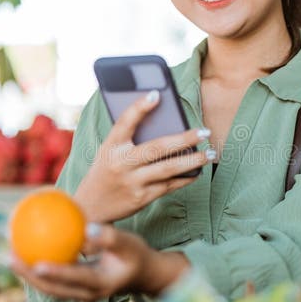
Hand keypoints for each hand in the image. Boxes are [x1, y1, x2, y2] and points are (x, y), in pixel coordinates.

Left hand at [12, 224, 189, 301]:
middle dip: (27, 275)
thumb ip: (109, 237)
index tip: (35, 262)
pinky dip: (36, 267)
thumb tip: (85, 228)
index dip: (54, 273)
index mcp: (100, 285)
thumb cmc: (136, 254)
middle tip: (7, 256)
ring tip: (7, 255)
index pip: (73, 279)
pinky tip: (23, 250)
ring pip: (47, 287)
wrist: (142, 275)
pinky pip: (50, 279)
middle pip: (51, 288)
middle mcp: (86, 295)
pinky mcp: (73, 289)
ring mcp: (78, 294)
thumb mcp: (129, 243)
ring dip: (26, 273)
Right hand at [75, 90, 213, 222]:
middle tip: (204, 131)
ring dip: (193, 160)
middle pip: (157, 147)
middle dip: (185, 138)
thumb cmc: (106, 171)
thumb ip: (130, 139)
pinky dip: (185, 177)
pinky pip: (169, 185)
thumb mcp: (109, 151)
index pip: (124, 122)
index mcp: (110, 146)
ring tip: (210, 153)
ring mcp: (132, 182)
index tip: (157, 94)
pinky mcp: (141, 198)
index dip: (139, 107)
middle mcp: (120, 163)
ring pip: (168, 168)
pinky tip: (197, 171)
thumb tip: (167, 125)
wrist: (90, 207)